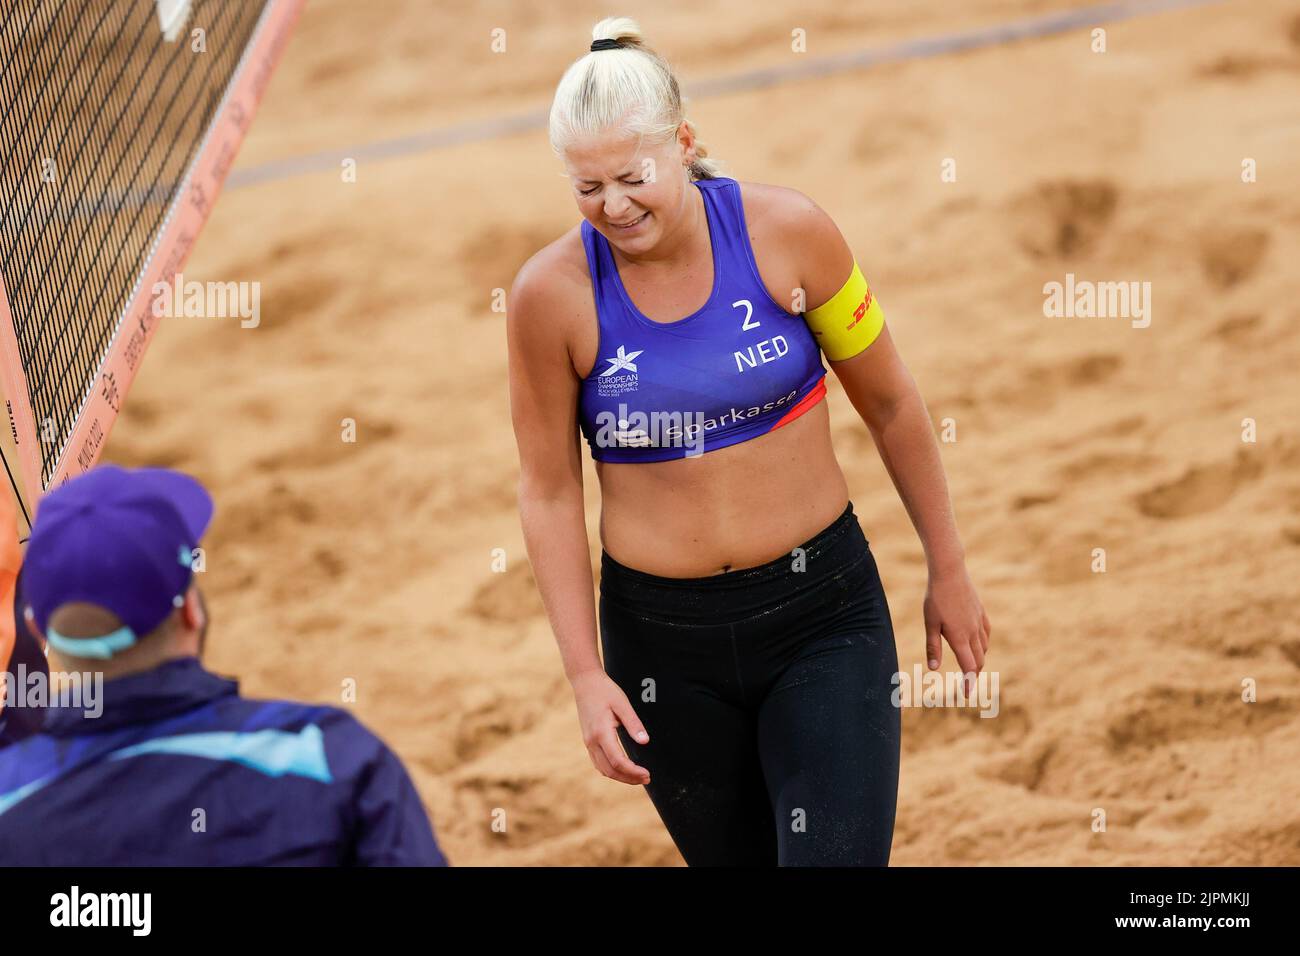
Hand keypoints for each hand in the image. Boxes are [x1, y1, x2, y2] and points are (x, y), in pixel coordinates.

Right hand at [570, 670, 650, 785]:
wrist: (585, 682)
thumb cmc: (605, 691)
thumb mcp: (623, 704)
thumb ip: (634, 724)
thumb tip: (645, 742)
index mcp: (601, 732)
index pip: (618, 761)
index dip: (633, 772)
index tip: (647, 774)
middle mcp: (592, 741)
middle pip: (610, 770)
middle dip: (629, 778)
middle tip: (646, 779)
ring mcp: (588, 742)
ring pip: (603, 769)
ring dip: (620, 776)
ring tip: (637, 777)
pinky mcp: (587, 740)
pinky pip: (598, 762)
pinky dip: (610, 770)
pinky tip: (622, 769)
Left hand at [923, 564, 990, 694]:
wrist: (950, 573)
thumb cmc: (936, 598)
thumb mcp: (930, 623)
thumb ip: (933, 647)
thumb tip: (933, 669)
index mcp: (960, 638)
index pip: (968, 667)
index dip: (968, 683)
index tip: (966, 695)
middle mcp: (973, 632)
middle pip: (978, 660)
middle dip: (973, 674)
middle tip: (967, 684)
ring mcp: (979, 622)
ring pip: (984, 648)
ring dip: (978, 660)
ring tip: (971, 666)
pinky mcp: (981, 613)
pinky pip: (987, 634)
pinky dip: (983, 644)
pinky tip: (978, 644)